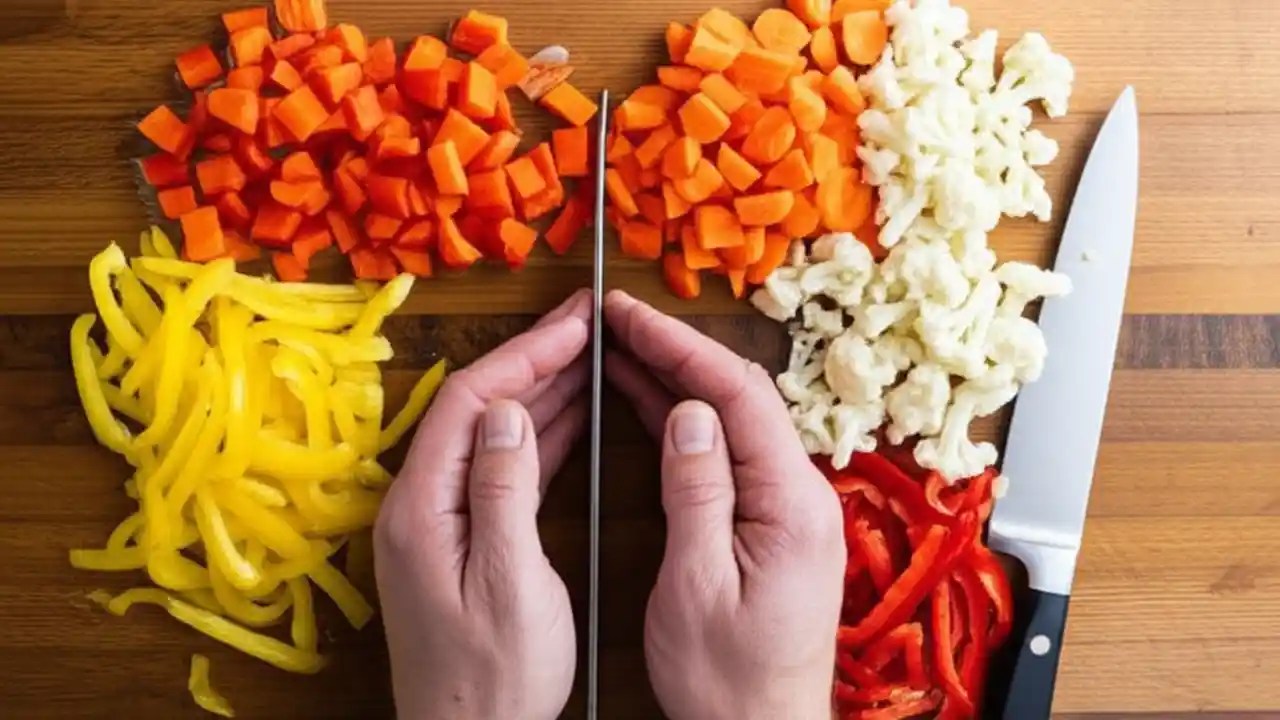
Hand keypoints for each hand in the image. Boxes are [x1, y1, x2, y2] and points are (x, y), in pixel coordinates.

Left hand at [375, 290, 590, 719]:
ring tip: (593, 354)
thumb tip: (506, 409)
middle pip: (476, 408)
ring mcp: (441, 519)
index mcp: (421, 506)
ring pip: (493, 434)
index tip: (577, 325)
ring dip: (543, 393)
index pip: (468, 403)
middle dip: (535, 360)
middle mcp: (422, 502)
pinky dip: (543, 437)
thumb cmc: (493, 675)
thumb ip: (502, 489)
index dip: (524, 356)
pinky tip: (578, 416)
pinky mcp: (465, 538)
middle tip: (589, 322)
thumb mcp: (506, 581)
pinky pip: (504, 467)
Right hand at [605, 290, 844, 719]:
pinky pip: (728, 453)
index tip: (628, 316)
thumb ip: (697, 493)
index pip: (737, 396)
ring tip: (619, 350)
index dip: (679, 346)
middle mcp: (801, 494)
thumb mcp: (697, 587)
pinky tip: (648, 403)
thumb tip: (689, 411)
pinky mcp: (771, 523)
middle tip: (616, 321)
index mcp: (791, 503)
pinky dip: (685, 422)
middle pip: (739, 397)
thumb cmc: (728, 680)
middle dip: (676, 351)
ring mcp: (788, 507)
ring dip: (676, 381)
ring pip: (731, 421)